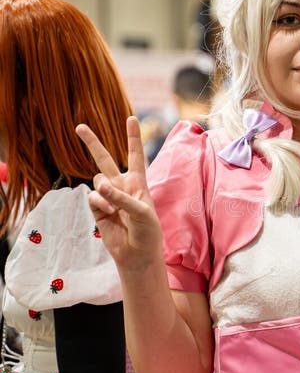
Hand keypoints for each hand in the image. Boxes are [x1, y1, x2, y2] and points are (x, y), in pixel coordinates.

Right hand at [76, 116, 162, 272]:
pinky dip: (100, 203)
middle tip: (79, 126)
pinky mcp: (97, 209)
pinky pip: (93, 197)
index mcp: (137, 182)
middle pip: (104, 159)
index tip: (131, 118)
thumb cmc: (147, 232)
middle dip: (92, 143)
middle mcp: (121, 186)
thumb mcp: (142, 212)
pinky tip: (108, 213)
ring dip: (104, 190)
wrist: (137, 254)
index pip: (135, 155)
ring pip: (97, 179)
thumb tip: (100, 186)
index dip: (132, 137)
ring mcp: (107, 197)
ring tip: (114, 207)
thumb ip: (122, 197)